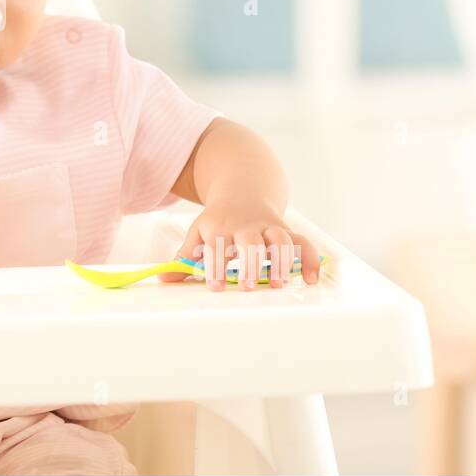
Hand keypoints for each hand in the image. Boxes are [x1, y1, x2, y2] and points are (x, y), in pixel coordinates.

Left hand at [158, 199, 319, 291]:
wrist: (243, 188)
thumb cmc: (218, 219)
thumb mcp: (199, 231)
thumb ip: (186, 256)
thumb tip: (165, 278)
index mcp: (220, 227)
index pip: (217, 247)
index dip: (215, 266)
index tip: (215, 286)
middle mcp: (246, 226)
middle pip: (250, 242)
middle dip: (249, 263)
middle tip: (247, 284)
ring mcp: (268, 227)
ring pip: (280, 239)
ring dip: (281, 261)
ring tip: (279, 283)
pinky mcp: (286, 230)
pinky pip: (303, 242)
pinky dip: (310, 259)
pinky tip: (310, 278)